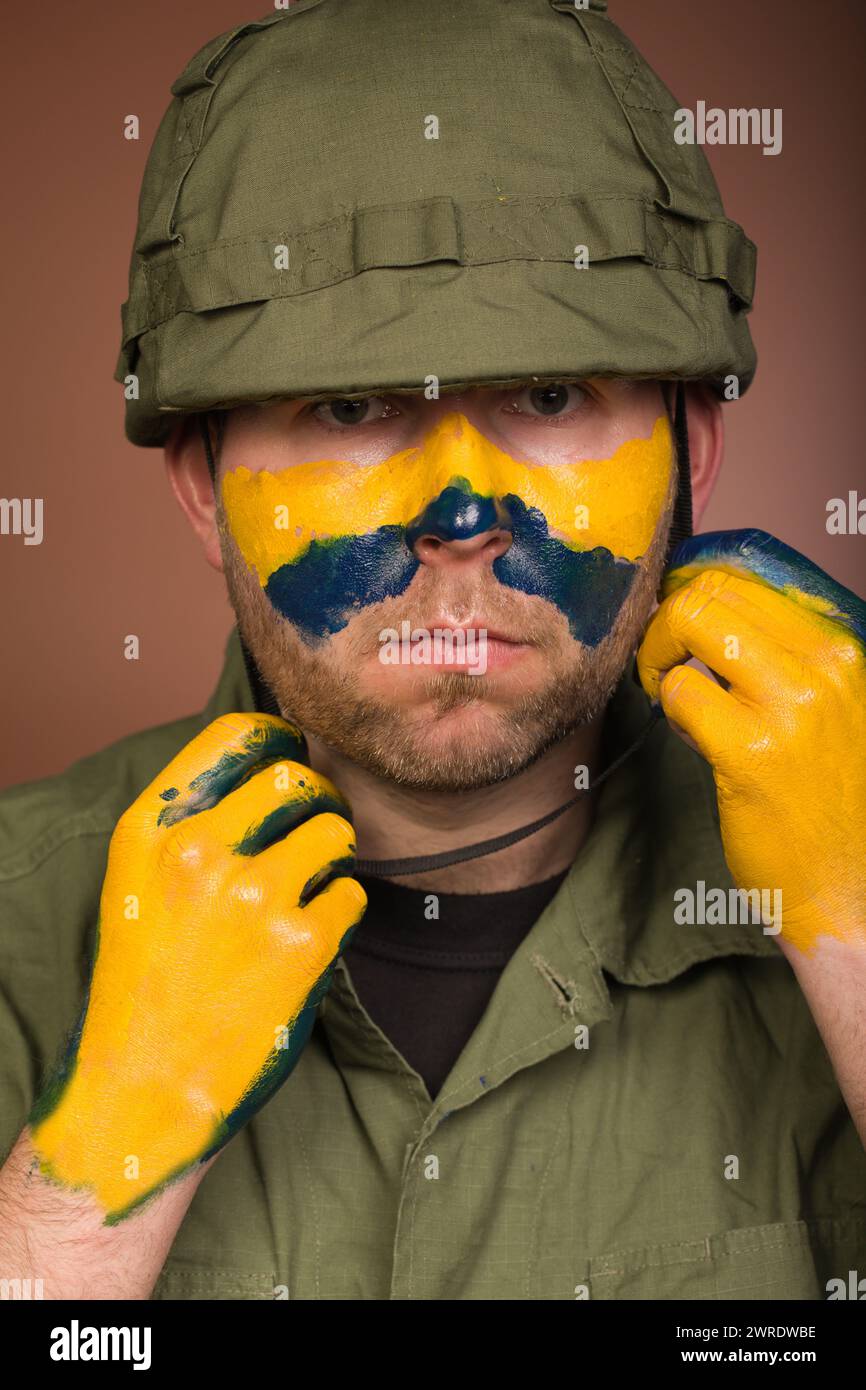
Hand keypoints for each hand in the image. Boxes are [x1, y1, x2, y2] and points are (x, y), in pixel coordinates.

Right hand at [30, 713, 366, 1221]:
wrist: (143, 1087)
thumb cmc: (145, 981)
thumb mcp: (138, 884)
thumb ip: (192, 823)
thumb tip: (270, 767)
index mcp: (151, 829)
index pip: (235, 736)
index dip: (278, 740)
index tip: (292, 756)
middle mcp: (197, 851)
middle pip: (296, 778)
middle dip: (318, 800)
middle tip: (316, 830)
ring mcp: (252, 895)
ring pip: (334, 831)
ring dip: (334, 856)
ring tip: (311, 889)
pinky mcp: (301, 942)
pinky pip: (352, 893)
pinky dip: (342, 912)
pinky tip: (311, 938)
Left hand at [637, 528, 865, 952]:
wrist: (853, 888)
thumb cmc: (835, 797)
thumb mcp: (835, 703)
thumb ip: (785, 653)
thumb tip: (706, 598)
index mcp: (847, 644)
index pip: (756, 567)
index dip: (697, 578)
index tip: (676, 604)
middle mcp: (829, 663)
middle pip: (714, 588)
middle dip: (669, 616)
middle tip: (662, 658)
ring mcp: (794, 705)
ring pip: (690, 623)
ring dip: (660, 655)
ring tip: (672, 693)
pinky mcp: (752, 752)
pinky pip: (680, 692)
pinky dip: (668, 705)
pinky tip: (688, 733)